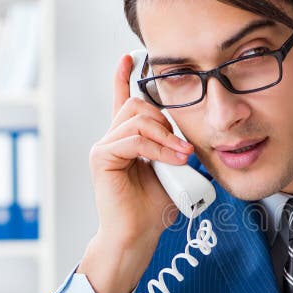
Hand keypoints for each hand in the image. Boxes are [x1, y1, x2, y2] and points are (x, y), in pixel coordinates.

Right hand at [79, 54, 194, 292]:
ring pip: (137, 120)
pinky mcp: (102, 158)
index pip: (124, 101)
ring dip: (166, 137)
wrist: (139, 234)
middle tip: (184, 148)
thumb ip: (174, 147)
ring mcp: (105, 147)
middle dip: (166, 121)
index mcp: (129, 140)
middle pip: (139, 106)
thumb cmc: (156, 207)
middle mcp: (113, 139)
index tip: (130, 57)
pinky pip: (133, 139)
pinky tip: (171, 160)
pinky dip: (156, 148)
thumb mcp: (173, 169)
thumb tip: (190, 135)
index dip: (124, 77)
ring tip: (182, 156)